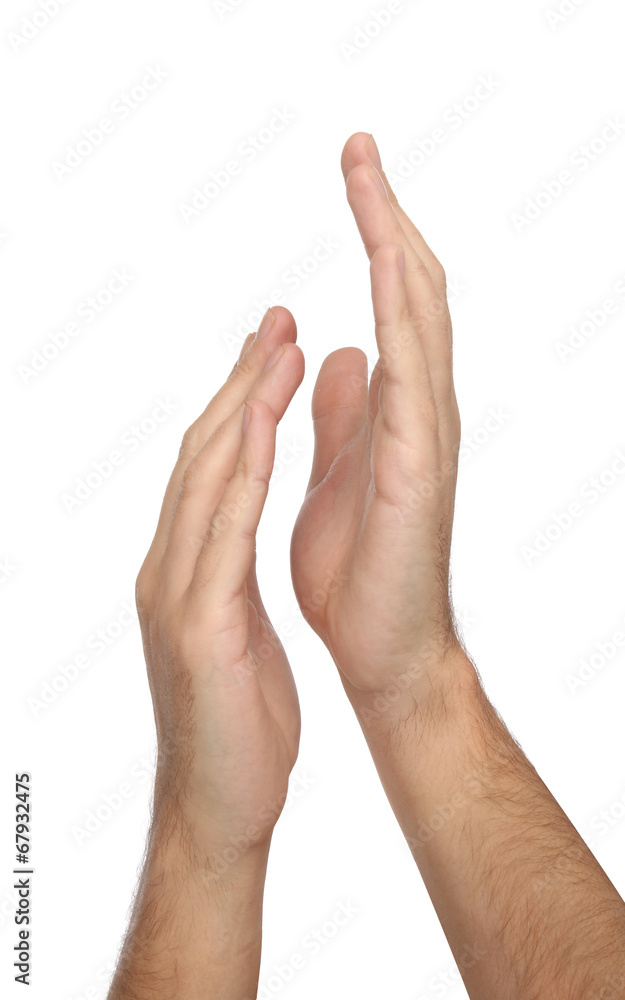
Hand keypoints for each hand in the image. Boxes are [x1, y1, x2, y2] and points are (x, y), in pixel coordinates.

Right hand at [136, 307, 303, 868]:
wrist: (217, 802)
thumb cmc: (237, 715)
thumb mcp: (237, 620)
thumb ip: (233, 559)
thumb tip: (242, 512)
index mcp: (187, 564)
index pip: (213, 466)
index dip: (243, 403)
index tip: (276, 350)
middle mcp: (171, 564)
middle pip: (204, 455)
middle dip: (242, 384)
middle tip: (278, 320)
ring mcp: (177, 591)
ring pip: (206, 479)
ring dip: (241, 408)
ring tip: (275, 348)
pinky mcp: (198, 625)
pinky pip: (222, 535)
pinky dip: (239, 475)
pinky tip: (259, 428)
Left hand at [291, 133, 462, 704]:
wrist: (382, 652)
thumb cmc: (358, 571)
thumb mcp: (335, 473)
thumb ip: (340, 414)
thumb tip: (338, 352)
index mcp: (396, 411)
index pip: (392, 306)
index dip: (376, 237)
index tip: (353, 174)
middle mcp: (420, 412)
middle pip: (413, 294)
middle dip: (386, 216)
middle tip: (359, 147)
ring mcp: (425, 438)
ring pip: (420, 320)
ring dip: (393, 243)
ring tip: (367, 176)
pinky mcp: (417, 472)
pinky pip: (413, 378)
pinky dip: (402, 317)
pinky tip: (387, 265)